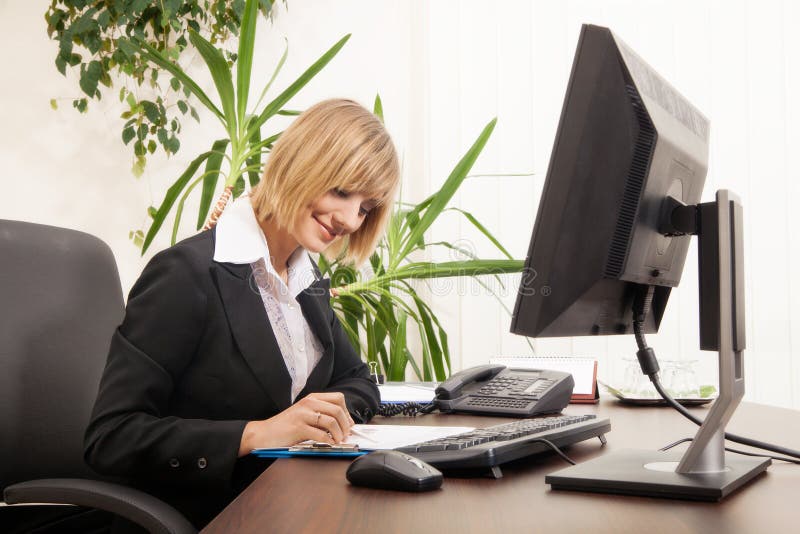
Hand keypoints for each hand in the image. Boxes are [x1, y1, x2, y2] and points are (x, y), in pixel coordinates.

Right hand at [238, 392, 355, 455]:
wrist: (263, 433)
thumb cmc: (285, 426)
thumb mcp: (304, 414)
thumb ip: (321, 415)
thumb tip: (343, 423)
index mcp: (311, 398)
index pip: (338, 398)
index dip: (347, 412)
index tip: (348, 424)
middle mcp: (308, 403)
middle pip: (337, 410)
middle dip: (346, 425)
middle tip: (345, 435)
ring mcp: (303, 415)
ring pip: (331, 421)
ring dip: (339, 434)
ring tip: (338, 441)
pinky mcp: (298, 428)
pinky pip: (321, 434)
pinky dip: (328, 441)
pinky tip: (329, 444)